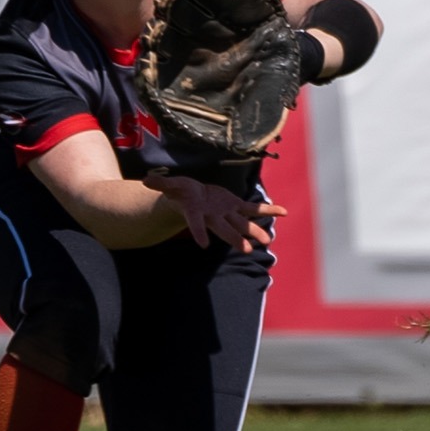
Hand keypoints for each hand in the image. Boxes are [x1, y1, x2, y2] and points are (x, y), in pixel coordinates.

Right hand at [144, 170, 288, 251]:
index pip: (196, 224)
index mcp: (197, 213)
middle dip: (235, 238)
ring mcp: (227, 213)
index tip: (203, 245)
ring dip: (255, 231)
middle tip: (246, 250)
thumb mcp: (170, 186)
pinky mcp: (236, 206)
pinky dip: (268, 210)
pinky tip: (283, 212)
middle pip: (225, 229)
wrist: (193, 199)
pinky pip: (253, 209)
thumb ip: (161, 184)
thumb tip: (145, 180)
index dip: (198, 232)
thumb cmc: (180, 193)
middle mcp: (214, 217)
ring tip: (267, 240)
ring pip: (242, 223)